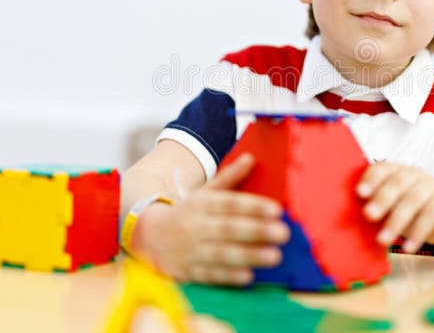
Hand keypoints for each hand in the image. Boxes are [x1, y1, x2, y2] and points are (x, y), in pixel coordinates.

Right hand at [134, 153, 289, 285]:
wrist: (149, 236)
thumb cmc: (187, 212)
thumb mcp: (205, 192)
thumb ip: (230, 177)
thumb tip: (251, 157)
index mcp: (201, 203)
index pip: (229, 203)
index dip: (253, 206)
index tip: (277, 209)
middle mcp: (195, 226)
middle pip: (228, 228)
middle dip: (256, 231)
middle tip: (283, 233)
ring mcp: (191, 250)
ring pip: (221, 253)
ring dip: (249, 255)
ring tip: (274, 255)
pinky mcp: (188, 271)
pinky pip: (209, 274)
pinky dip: (228, 276)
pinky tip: (249, 275)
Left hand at [356, 162, 433, 255]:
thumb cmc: (417, 217)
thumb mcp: (395, 214)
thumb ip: (378, 213)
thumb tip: (349, 221)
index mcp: (398, 173)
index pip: (382, 168)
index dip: (371, 179)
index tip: (359, 193)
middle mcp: (416, 175)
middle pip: (398, 182)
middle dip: (382, 198)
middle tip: (369, 215)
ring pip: (414, 198)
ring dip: (397, 220)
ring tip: (383, 240)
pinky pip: (433, 213)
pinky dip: (419, 231)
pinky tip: (408, 247)